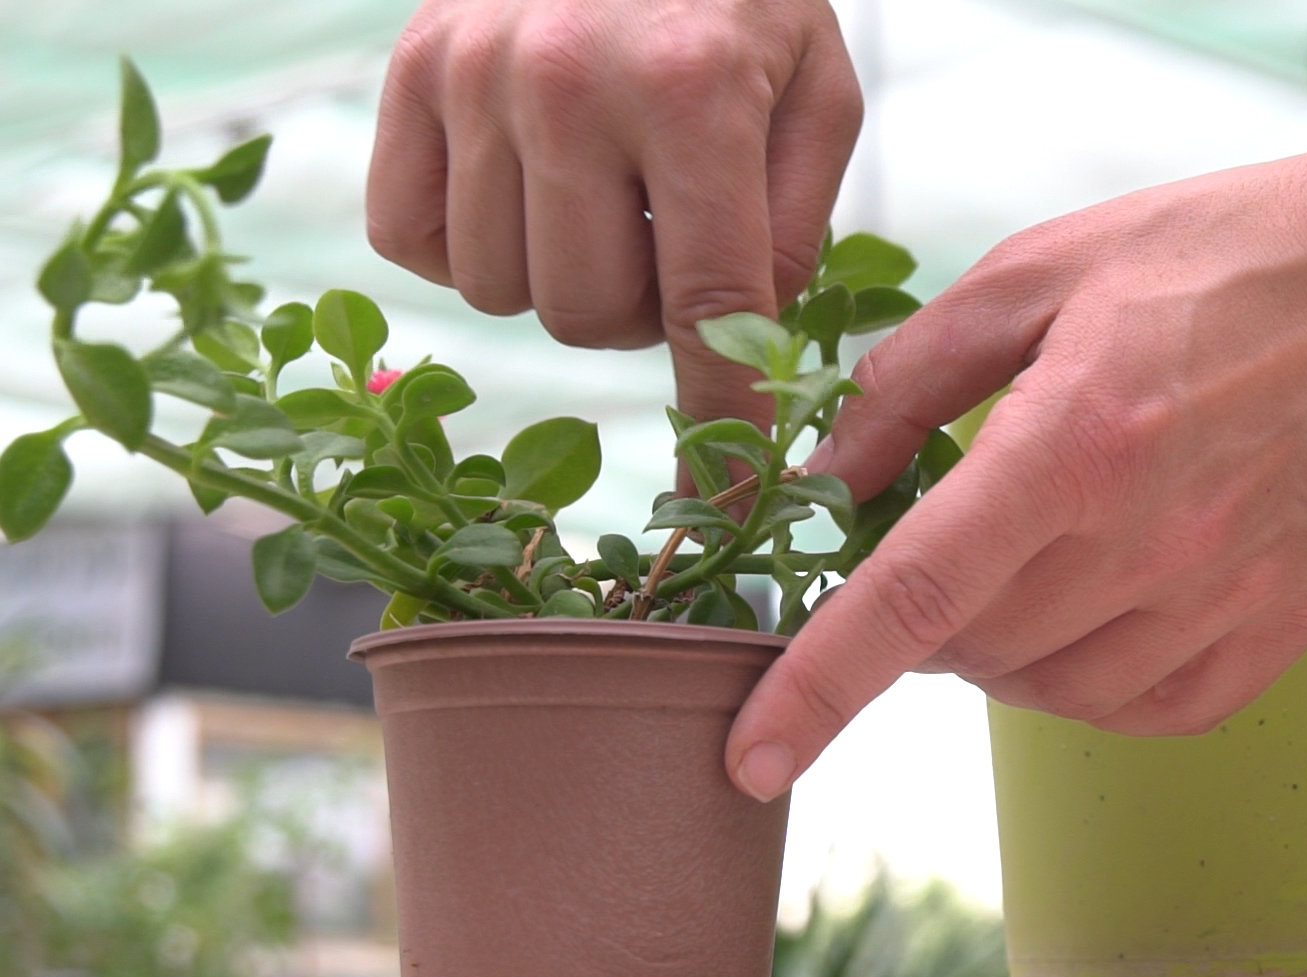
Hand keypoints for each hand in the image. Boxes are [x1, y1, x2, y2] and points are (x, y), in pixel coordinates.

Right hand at [367, 0, 861, 425]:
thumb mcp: (818, 92)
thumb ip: (795, 228)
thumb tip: (743, 356)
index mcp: (692, 88)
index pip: (709, 308)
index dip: (722, 415)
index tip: (728, 497)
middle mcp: (567, 81)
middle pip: (588, 316)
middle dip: (643, 315)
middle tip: (670, 242)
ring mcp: (470, 73)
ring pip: (496, 292)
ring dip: (560, 278)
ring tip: (603, 200)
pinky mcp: (407, 69)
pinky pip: (409, 240)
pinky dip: (469, 246)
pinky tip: (527, 190)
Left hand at [723, 143, 1306, 800]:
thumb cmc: (1209, 258)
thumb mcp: (1035, 273)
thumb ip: (912, 382)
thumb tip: (828, 485)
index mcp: (1076, 440)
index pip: (916, 596)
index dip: (818, 687)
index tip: (751, 756)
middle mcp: (1154, 538)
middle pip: (972, 651)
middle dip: (922, 617)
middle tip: (948, 538)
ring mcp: (1229, 594)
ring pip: (1049, 691)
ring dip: (1001, 649)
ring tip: (1033, 556)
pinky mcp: (1283, 627)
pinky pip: (1145, 710)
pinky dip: (1087, 682)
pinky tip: (1095, 607)